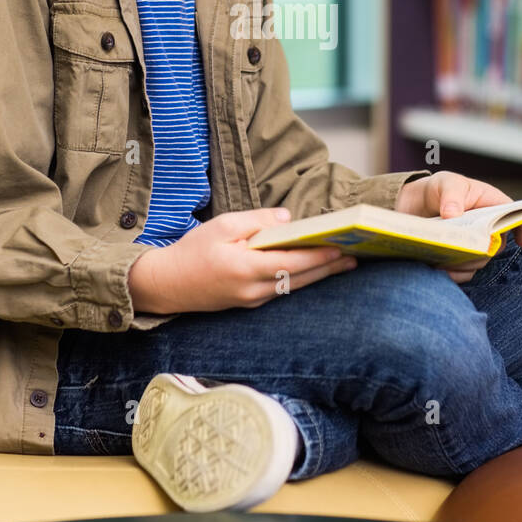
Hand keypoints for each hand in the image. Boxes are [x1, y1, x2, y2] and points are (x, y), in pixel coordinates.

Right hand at [126, 208, 357, 314]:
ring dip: (319, 275)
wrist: (166, 284)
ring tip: (343, 263)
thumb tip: (288, 219)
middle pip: (300, 279)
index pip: (291, 264)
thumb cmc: (193, 251)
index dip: (319, 257)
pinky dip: (301, 280)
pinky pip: (282, 291)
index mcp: (245, 269)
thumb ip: (257, 221)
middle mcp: (252, 290)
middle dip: (328, 268)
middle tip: (355, 257)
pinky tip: (314, 271)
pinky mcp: (249, 303)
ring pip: (293, 287)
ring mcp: (252, 301)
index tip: (340, 247)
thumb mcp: (222, 226)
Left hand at [396, 171, 521, 283]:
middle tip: (466, 247)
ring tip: (447, 258)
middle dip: (483, 249)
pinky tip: (441, 268)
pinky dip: (454, 273)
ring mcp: (474, 245)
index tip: (520, 241)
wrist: (414, 203)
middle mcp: (487, 228)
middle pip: (496, 245)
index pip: (513, 217)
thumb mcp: (447, 184)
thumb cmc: (439, 188)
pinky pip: (464, 272)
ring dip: (466, 263)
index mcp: (491, 205)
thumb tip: (453, 215)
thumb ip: (452, 196)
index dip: (521, 228)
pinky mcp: (459, 257)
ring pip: (480, 261)